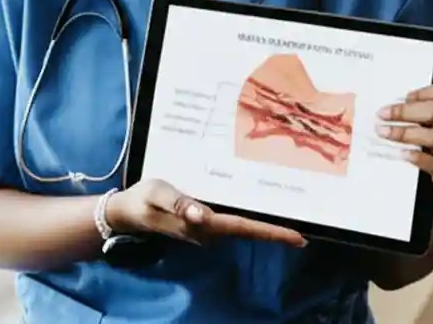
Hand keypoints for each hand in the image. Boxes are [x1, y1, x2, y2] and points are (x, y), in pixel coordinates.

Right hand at [105, 178, 305, 247]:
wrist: (128, 211)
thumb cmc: (144, 200)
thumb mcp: (158, 195)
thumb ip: (179, 204)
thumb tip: (201, 215)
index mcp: (203, 224)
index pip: (243, 228)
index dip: (271, 233)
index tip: (298, 238)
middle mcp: (209, 232)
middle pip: (248, 231)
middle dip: (275, 232)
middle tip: (304, 233)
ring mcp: (207, 231)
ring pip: (242, 228)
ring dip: (264, 226)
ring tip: (290, 218)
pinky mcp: (204, 224)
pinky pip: (232, 223)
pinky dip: (249, 220)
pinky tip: (260, 212)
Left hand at [377, 63, 432, 200]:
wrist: (421, 193)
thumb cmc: (421, 149)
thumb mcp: (425, 120)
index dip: (422, 92)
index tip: (401, 96)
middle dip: (406, 111)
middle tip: (382, 114)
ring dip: (405, 133)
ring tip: (383, 132)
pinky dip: (416, 158)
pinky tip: (399, 154)